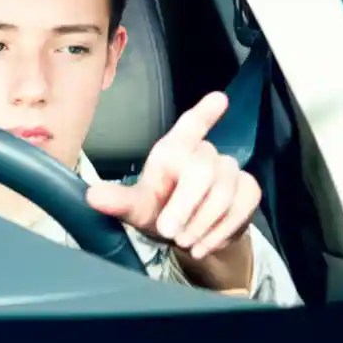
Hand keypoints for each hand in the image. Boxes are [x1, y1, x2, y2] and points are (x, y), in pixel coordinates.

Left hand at [85, 92, 259, 261]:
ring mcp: (229, 171)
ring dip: (201, 223)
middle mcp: (203, 155)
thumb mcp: (135, 209)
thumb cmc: (159, 212)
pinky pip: (241, 207)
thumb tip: (93, 196)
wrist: (188, 239)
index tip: (219, 99)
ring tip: (185, 241)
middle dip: (185, 205)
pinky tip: (204, 243)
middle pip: (202, 171)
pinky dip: (221, 231)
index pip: (191, 126)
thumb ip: (118, 202)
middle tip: (169, 231)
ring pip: (224, 193)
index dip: (205, 113)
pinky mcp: (248, 190)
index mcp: (173, 151)